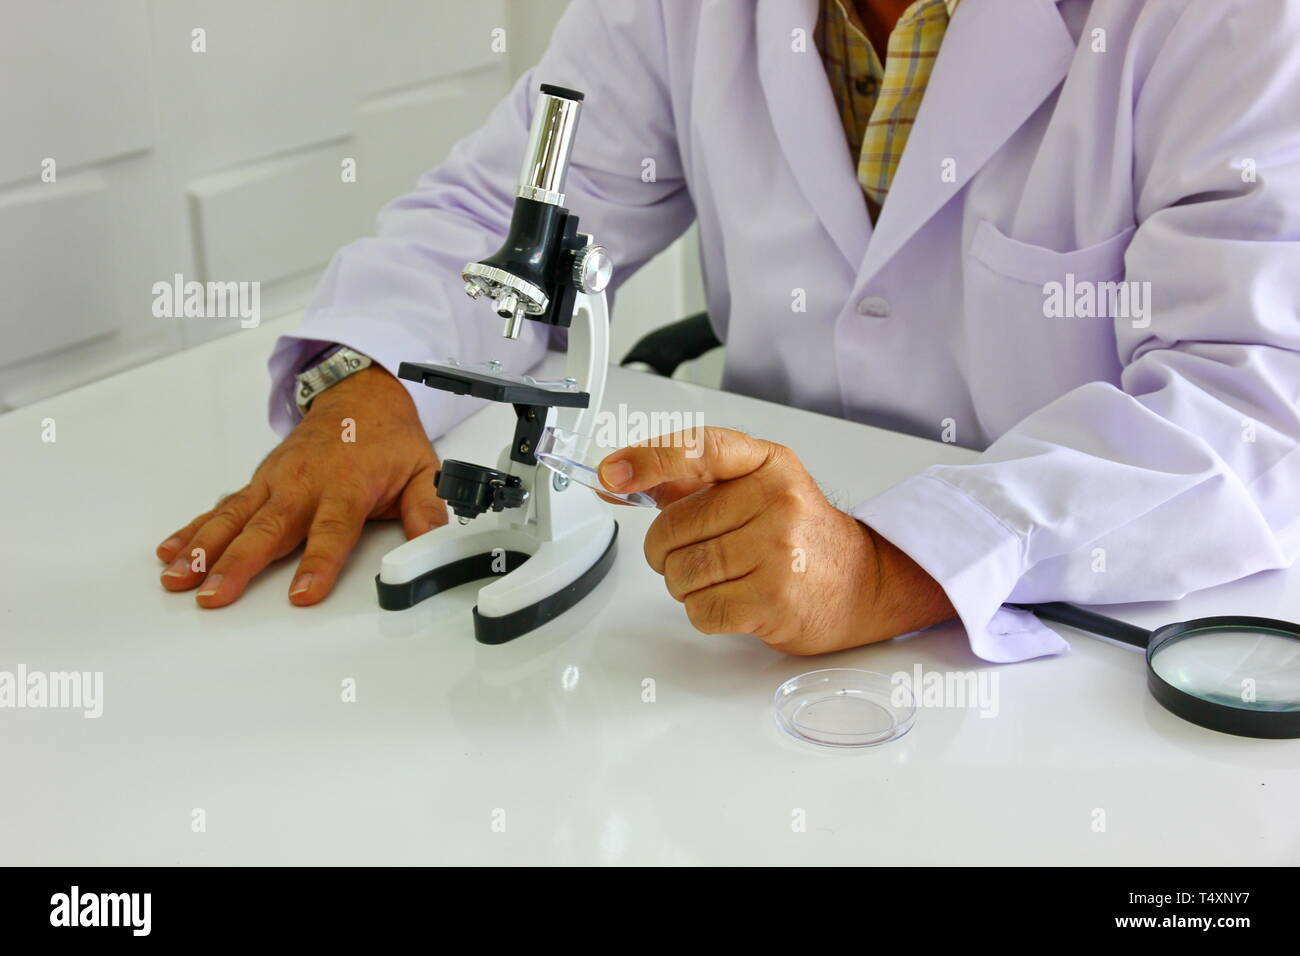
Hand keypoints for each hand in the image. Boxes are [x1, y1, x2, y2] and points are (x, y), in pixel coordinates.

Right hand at [156, 365, 446, 606]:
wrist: (359, 396)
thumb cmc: (386, 439)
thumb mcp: (422, 471)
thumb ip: (427, 510)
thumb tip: (436, 540)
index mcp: (345, 486)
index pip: (332, 531)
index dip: (317, 564)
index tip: (301, 595)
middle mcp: (302, 484)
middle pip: (268, 530)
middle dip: (237, 565)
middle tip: (213, 596)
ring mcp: (274, 482)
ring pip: (233, 519)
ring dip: (202, 550)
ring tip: (177, 579)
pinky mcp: (258, 483)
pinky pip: (220, 508)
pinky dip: (193, 530)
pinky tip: (169, 553)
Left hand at [598, 427, 954, 654]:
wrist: (863, 583)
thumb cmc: (799, 536)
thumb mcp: (754, 490)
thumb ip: (686, 482)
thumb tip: (616, 481)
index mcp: (768, 464)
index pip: (700, 449)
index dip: (648, 460)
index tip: (612, 474)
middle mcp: (777, 501)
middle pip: (673, 527)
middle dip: (665, 550)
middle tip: (691, 553)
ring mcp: (779, 551)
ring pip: (681, 572)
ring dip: (683, 583)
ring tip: (719, 578)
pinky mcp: (774, 600)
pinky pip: (701, 609)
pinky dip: (702, 611)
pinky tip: (732, 600)